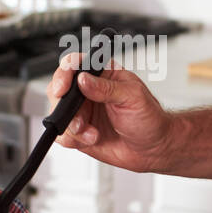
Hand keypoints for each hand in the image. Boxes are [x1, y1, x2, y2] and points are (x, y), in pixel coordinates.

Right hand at [47, 53, 175, 172]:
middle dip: (64, 107)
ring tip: (92, 134)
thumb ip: (106, 88)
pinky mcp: (80, 132)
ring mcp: (83, 112)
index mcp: (102, 74)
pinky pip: (63, 134)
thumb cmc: (149, 118)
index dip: (64, 74)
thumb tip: (83, 79)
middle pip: (59, 89)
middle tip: (79, 121)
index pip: (75, 64)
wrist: (153, 148)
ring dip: (73, 127)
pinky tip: (91, 139)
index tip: (63, 88)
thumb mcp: (132, 97)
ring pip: (58, 114)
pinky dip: (72, 139)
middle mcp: (89, 91)